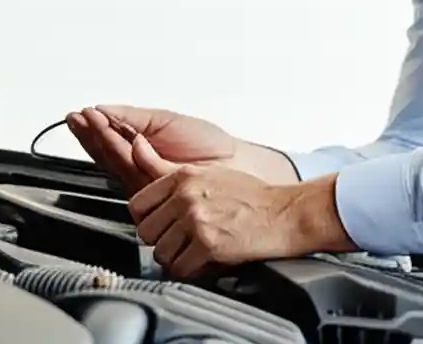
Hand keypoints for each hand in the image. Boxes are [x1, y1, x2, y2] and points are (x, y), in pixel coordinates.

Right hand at [66, 104, 235, 194]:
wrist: (235, 161)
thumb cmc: (208, 144)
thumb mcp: (166, 121)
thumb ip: (134, 117)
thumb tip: (105, 109)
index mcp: (142, 152)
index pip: (110, 141)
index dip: (93, 129)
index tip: (79, 115)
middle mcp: (140, 169)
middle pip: (106, 153)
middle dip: (90, 134)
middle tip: (77, 118)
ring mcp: (146, 180)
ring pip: (116, 160)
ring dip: (101, 139)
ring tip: (91, 121)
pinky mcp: (157, 189)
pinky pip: (134, 168)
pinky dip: (124, 149)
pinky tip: (117, 132)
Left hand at [128, 134, 353, 278]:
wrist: (285, 212)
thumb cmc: (253, 196)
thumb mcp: (211, 173)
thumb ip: (172, 174)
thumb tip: (137, 151)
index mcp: (184, 176)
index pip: (138, 204)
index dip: (147, 220)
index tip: (160, 226)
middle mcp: (186, 196)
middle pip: (146, 232)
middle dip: (161, 241)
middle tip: (180, 243)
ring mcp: (197, 220)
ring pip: (160, 253)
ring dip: (176, 259)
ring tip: (195, 253)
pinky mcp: (208, 244)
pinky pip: (180, 269)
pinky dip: (191, 272)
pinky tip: (205, 263)